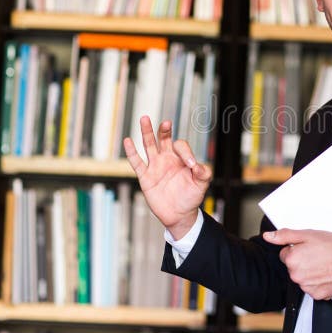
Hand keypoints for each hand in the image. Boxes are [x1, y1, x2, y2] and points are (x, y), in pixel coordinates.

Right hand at [123, 116, 211, 239]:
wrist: (180, 214)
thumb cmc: (191, 196)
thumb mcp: (202, 184)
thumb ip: (203, 173)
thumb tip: (196, 165)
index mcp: (181, 158)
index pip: (180, 146)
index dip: (185, 152)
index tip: (191, 165)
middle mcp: (167, 158)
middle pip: (163, 139)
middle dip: (164, 130)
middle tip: (166, 123)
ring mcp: (155, 166)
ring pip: (149, 145)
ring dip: (147, 132)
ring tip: (144, 119)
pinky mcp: (145, 177)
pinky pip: (137, 162)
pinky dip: (132, 152)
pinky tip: (128, 141)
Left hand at [263, 229, 331, 299]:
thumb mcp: (308, 234)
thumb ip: (285, 235)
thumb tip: (269, 236)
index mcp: (292, 260)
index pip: (285, 254)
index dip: (297, 249)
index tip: (308, 248)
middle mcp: (296, 276)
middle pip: (293, 267)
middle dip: (303, 260)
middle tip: (317, 254)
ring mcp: (306, 287)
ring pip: (302, 277)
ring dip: (310, 272)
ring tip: (323, 263)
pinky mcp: (316, 295)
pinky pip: (312, 287)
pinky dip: (317, 282)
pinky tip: (325, 273)